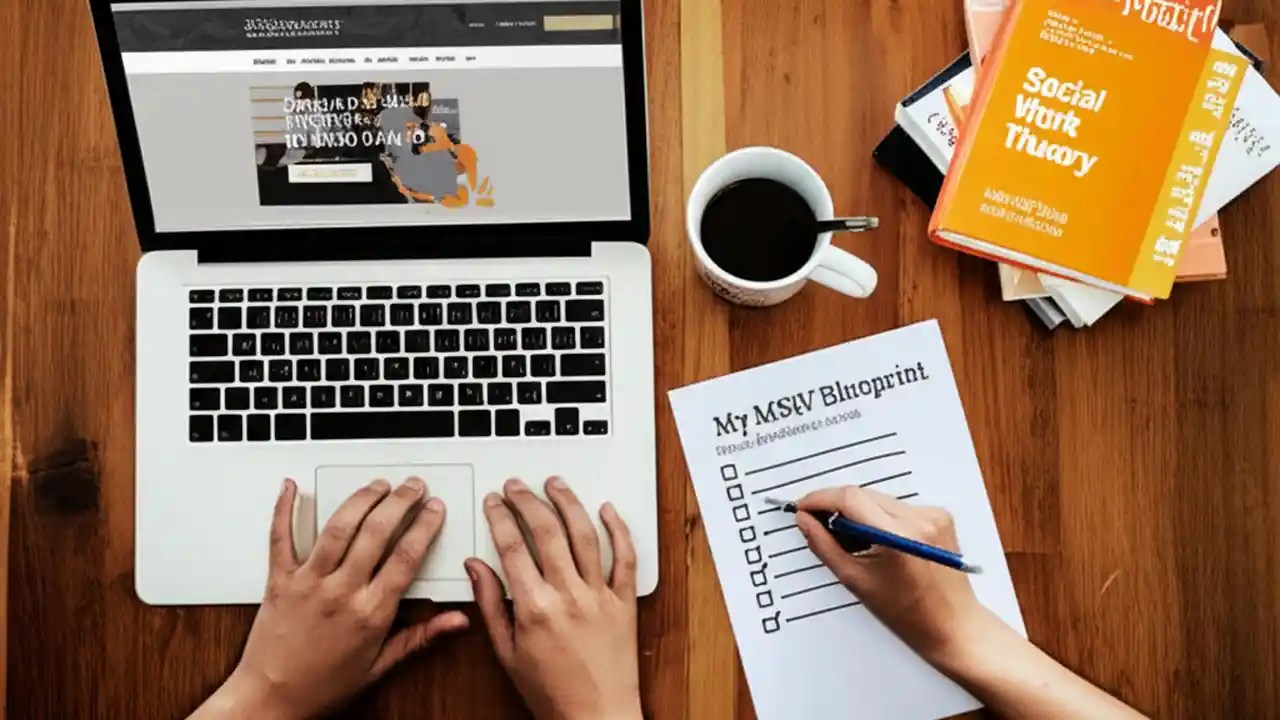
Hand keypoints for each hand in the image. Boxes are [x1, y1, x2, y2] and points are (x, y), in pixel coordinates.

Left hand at [192, 477, 468, 719]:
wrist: (271, 700)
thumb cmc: (322, 687)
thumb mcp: (381, 666)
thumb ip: (421, 637)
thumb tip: (458, 621)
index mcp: (370, 613)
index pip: (406, 557)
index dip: (424, 526)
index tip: (434, 509)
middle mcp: (341, 592)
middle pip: (377, 532)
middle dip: (400, 502)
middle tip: (413, 486)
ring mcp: (308, 582)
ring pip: (338, 528)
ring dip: (361, 499)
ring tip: (377, 485)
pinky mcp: (279, 580)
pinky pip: (281, 537)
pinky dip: (284, 509)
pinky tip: (292, 487)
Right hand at [467, 478, 640, 719]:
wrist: (597, 717)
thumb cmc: (551, 693)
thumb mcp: (506, 653)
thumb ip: (491, 605)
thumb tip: (476, 567)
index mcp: (534, 608)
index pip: (513, 546)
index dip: (500, 517)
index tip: (494, 502)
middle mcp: (568, 595)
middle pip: (547, 530)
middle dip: (528, 500)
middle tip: (517, 486)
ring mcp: (600, 596)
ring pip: (585, 534)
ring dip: (568, 503)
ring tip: (555, 484)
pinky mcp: (625, 602)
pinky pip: (625, 557)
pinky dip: (618, 529)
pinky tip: (607, 509)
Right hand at [795, 486, 987, 662]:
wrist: (953, 625)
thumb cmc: (908, 613)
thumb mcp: (856, 580)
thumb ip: (825, 546)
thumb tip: (805, 521)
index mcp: (899, 536)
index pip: (850, 498)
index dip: (821, 499)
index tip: (804, 508)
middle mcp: (920, 519)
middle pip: (864, 494)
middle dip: (837, 506)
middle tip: (819, 525)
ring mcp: (934, 515)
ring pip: (880, 499)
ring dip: (859, 512)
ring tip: (852, 541)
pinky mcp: (940, 516)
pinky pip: (898, 506)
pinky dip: (881, 517)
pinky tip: (878, 541)